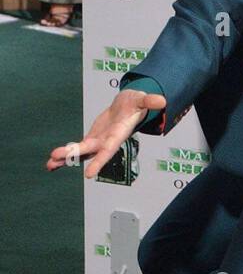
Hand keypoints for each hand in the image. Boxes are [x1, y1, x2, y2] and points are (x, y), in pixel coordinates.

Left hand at [46, 89, 165, 179]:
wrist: (128, 106)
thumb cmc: (136, 103)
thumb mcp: (142, 99)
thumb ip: (150, 101)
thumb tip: (162, 101)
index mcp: (118, 134)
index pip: (108, 150)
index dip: (99, 161)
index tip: (89, 174)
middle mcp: (106, 141)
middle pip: (89, 151)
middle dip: (72, 155)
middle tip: (55, 158)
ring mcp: (97, 141)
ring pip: (80, 153)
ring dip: (65, 158)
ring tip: (49, 164)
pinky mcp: (91, 139)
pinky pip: (76, 149)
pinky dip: (64, 155)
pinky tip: (52, 162)